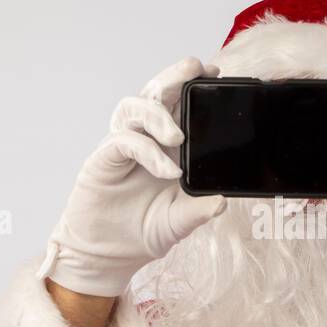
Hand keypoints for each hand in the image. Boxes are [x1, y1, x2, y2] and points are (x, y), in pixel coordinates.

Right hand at [39, 58, 226, 296]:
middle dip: (174, 76)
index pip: (178, 103)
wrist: (109, 256)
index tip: (215, 73)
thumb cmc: (144, 232)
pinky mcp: (103, 160)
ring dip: (158, 114)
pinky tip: (166, 169)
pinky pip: (123, 141)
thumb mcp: (181, 222)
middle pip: (155, 93)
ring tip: (179, 137)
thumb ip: (200, 210)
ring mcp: (122, 147)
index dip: (192, 84)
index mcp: (167, 145)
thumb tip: (224, 201)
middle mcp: (144, 139)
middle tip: (195, 70)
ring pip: (134, 107)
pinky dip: (147, 151)